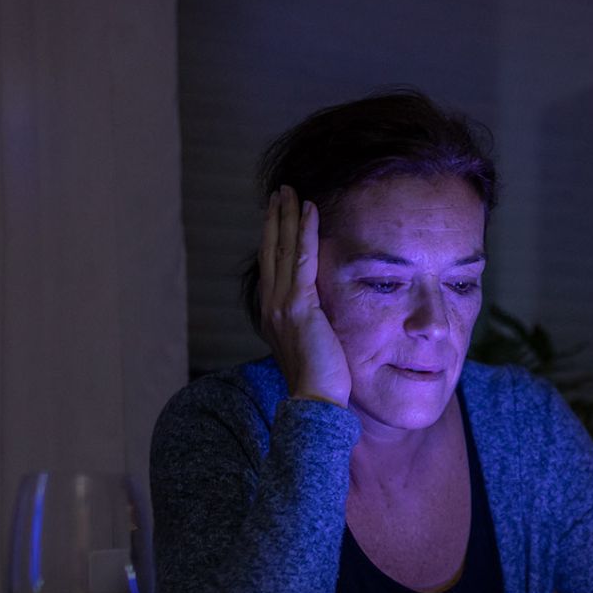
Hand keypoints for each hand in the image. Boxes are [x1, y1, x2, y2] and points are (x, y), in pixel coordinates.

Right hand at [258, 185, 350, 404]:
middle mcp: (271, 304)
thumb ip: (310, 323)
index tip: (277, 214)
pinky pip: (303, 259)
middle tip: (279, 191)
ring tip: (290, 192)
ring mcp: (282, 304)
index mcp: (272, 313)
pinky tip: (310, 210)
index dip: (273, 237)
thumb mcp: (310, 345)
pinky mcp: (299, 306)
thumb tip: (321, 314)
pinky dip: (306, 232)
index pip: (271, 266)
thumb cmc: (319, 380)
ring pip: (284, 249)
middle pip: (271, 250)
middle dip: (275, 218)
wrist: (314, 401)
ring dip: (287, 216)